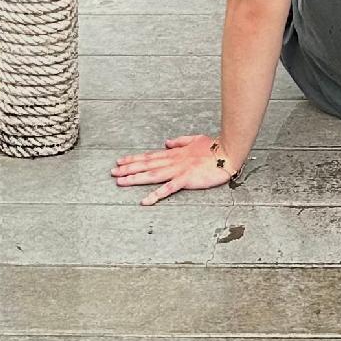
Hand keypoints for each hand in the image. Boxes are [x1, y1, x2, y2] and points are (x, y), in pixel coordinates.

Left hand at [111, 134, 238, 205]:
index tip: (120, 161)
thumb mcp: (195, 139)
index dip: (134, 159)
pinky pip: (168, 189)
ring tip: (121, 182)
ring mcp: (178, 170)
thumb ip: (179, 141)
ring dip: (136, 178)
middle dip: (128, 169)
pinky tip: (145, 201)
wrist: (228, 152)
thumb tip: (166, 142)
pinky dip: (156, 195)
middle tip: (113, 172)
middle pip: (147, 165)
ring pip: (152, 175)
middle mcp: (173, 161)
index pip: (150, 156)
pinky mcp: (186, 180)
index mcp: (175, 153)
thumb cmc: (214, 147)